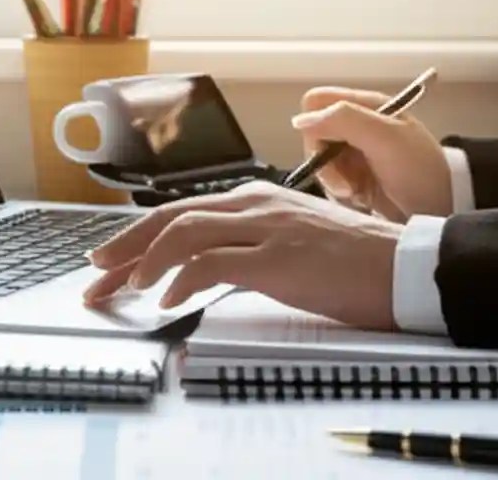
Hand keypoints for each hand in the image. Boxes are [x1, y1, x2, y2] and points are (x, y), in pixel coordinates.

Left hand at [83, 182, 399, 330]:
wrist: (402, 265)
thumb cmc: (353, 259)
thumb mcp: (293, 238)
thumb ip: (250, 241)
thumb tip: (206, 265)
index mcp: (256, 197)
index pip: (182, 211)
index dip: (138, 236)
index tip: (111, 259)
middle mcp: (255, 204)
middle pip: (171, 217)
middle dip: (125, 247)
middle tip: (95, 276)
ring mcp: (266, 228)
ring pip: (183, 232)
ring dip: (144, 262)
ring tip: (124, 288)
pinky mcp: (278, 258)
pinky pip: (213, 262)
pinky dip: (182, 279)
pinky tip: (169, 298)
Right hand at [291, 86, 451, 221]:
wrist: (445, 209)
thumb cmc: (418, 169)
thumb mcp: (385, 137)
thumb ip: (343, 120)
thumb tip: (298, 121)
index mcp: (365, 106)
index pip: (316, 102)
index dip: (314, 124)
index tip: (327, 149)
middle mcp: (356, 126)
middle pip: (313, 135)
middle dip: (323, 161)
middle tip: (346, 182)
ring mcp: (355, 154)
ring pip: (319, 162)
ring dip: (332, 181)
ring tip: (356, 193)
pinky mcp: (356, 180)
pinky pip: (329, 182)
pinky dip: (339, 194)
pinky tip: (359, 200)